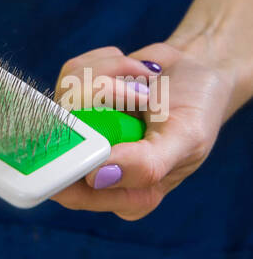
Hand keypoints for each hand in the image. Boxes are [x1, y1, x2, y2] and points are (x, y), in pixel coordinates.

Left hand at [50, 41, 237, 219]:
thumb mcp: (184, 139)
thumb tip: (96, 178)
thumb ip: (146, 165)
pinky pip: (72, 74)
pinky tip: (134, 73)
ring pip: (66, 98)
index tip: (88, 130)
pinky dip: (106, 64)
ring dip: (110, 78)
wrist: (196, 68)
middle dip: (102, 100)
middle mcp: (99, 165)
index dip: (69, 163)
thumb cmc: (196, 110)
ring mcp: (85, 131)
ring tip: (144, 84)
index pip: (76, 194)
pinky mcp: (76, 99)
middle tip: (140, 94)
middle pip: (63, 138)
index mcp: (129, 193)